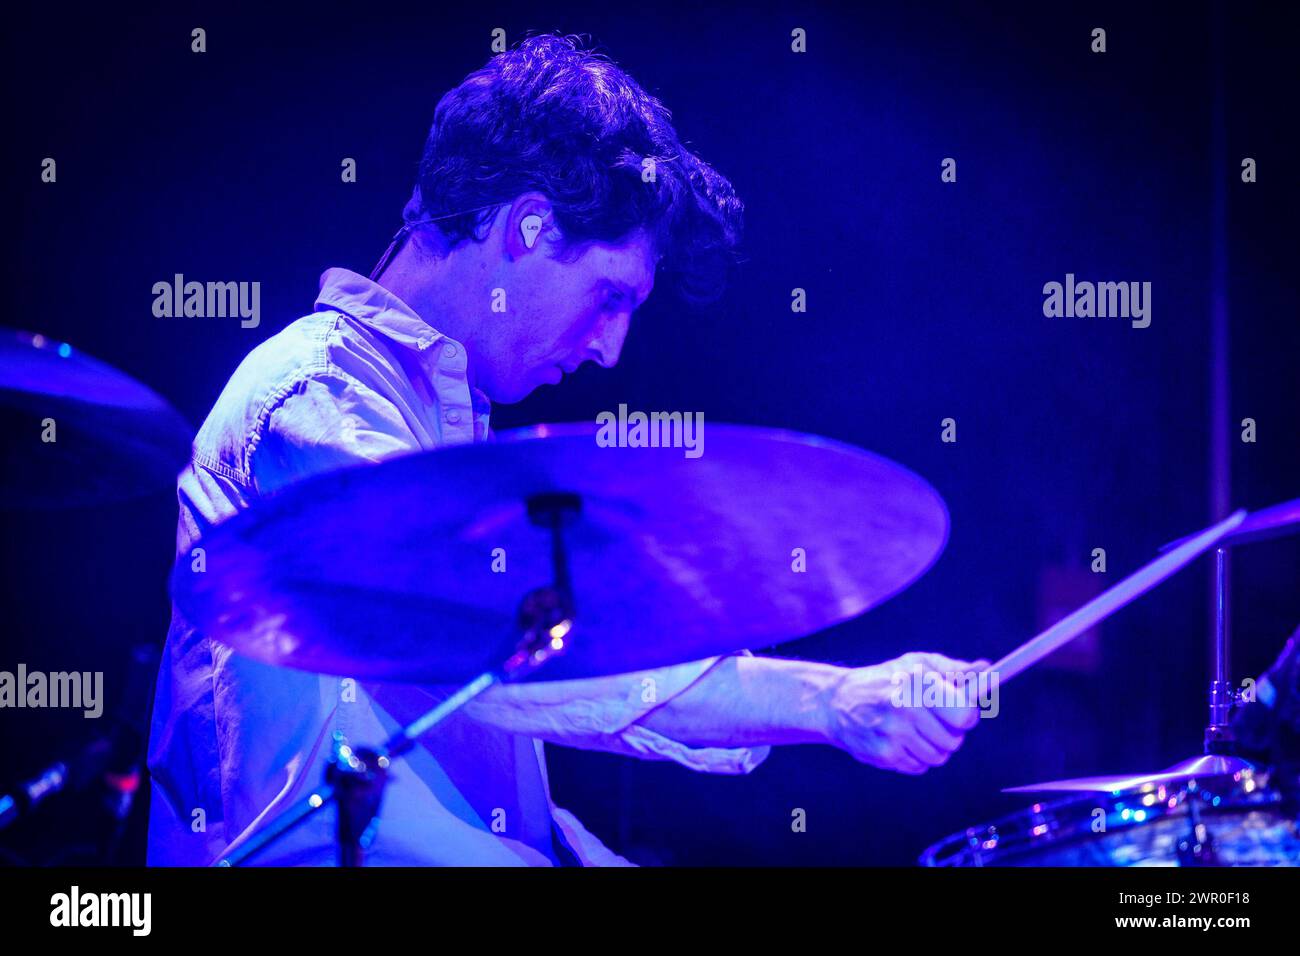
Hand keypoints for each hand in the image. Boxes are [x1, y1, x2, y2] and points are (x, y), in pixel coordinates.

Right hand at [824, 652, 988, 773]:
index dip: (967, 715)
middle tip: (934, 721)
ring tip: (916, 731)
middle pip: (954, 740)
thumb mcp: (915, 664)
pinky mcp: (884, 755)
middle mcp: (905, 709)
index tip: (959, 711)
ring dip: (933, 747)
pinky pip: (920, 767)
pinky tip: (901, 741)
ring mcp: (894, 734)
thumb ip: (952, 669)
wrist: (837, 702)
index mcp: (917, 683)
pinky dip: (916, 757)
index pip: (964, 714)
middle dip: (949, 733)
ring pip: (939, 757)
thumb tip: (984, 669)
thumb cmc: (884, 680)